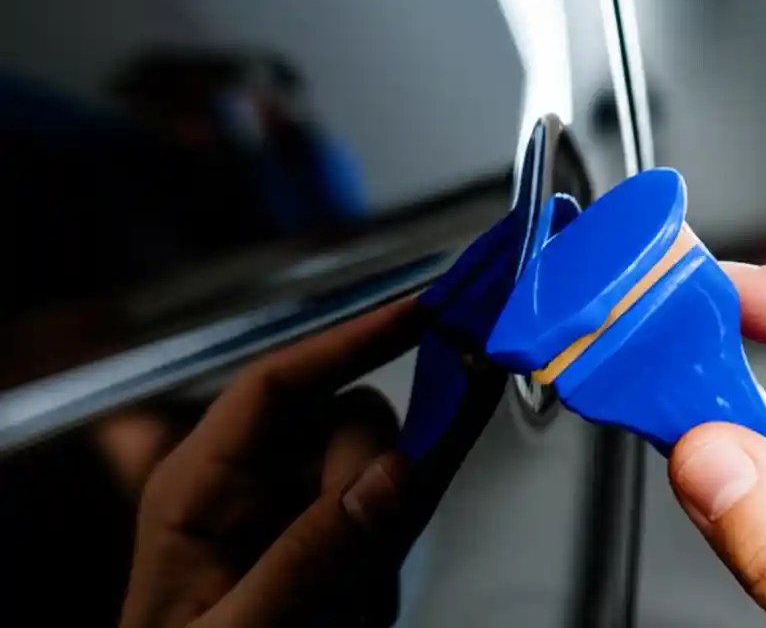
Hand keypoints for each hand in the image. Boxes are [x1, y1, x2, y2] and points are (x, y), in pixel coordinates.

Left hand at [120, 298, 422, 627]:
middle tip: (367, 552)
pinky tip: (355, 609)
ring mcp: (297, 512)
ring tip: (348, 604)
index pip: (277, 383)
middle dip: (375, 475)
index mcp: (197, 485)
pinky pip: (395, 518)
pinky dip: (392, 559)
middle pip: (348, 422)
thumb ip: (311, 556)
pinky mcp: (335, 541)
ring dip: (386, 530)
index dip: (351, 339)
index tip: (423, 312)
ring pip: (383, 468)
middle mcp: (251, 484)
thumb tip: (394, 475)